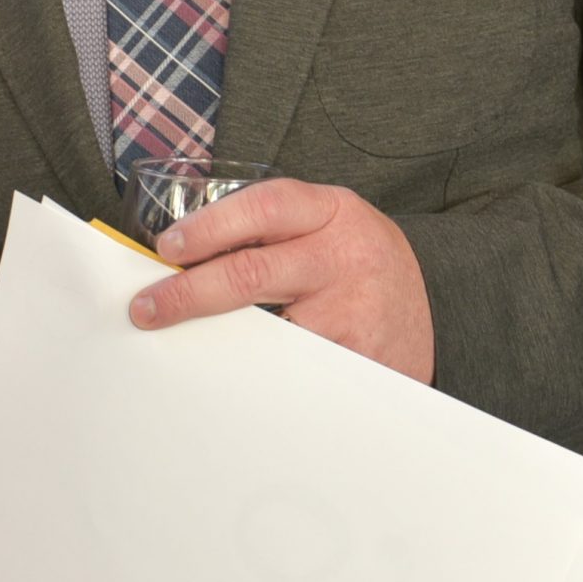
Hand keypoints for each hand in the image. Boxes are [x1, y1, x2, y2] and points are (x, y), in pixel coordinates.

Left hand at [127, 177, 434, 383]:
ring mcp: (352, 309)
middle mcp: (344, 254)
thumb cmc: (357, 266)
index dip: (210, 226)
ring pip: (266, 329)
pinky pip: (293, 367)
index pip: (264, 206)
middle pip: (252, 272)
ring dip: (218, 340)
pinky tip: (238, 376)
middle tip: (148, 308)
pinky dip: (259, 372)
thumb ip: (271, 232)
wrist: (434, 312)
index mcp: (331, 210)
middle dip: (188, 292)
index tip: (166, 248)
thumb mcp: (326, 228)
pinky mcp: (356, 357)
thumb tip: (180, 258)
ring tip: (186, 346)